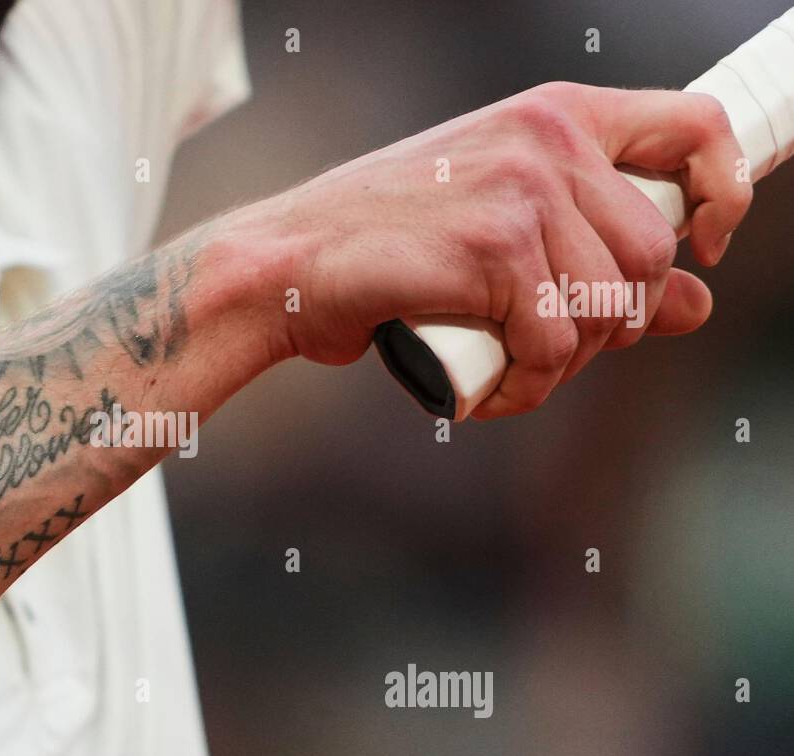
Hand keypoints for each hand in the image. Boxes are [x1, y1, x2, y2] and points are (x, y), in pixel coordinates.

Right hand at [247, 82, 752, 416]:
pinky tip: (489, 387)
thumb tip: (696, 302)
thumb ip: (598, 251)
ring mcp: (521, 191)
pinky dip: (527, 388)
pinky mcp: (493, 250)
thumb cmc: (381, 246)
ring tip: (508, 366)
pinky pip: (554, 346)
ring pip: (610, 308)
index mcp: (553, 115)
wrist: (286, 266)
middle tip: (545, 341)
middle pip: (652, 253)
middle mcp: (546, 140)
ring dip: (565, 363)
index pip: (692, 127)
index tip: (706, 245)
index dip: (721, 191)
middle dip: (612, 321)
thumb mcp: (501, 229)